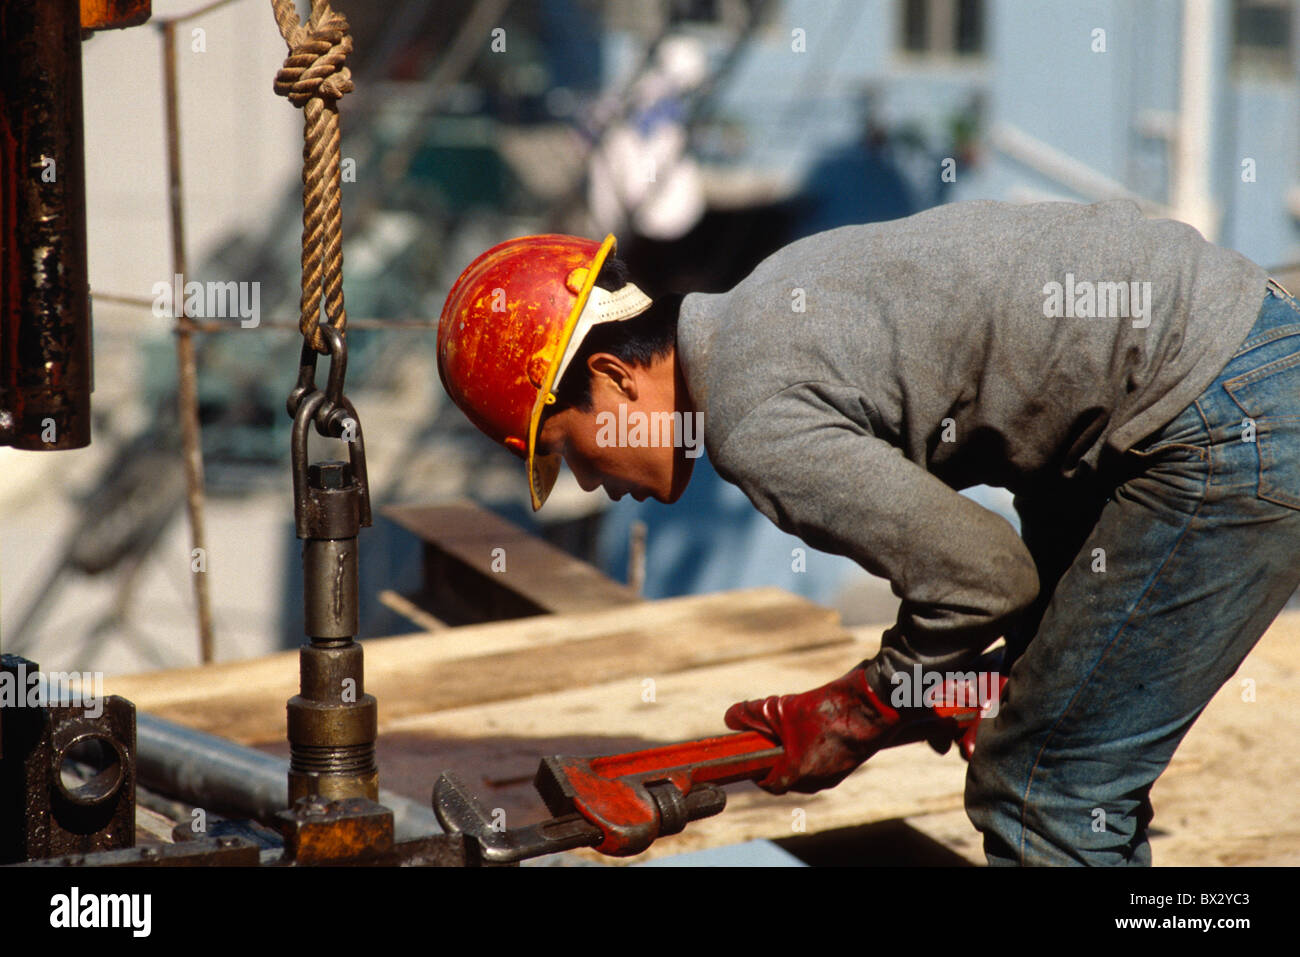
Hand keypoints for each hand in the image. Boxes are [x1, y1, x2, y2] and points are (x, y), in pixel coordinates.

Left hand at [724, 663, 901, 794]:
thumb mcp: (780, 707)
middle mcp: (817, 781)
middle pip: (787, 775)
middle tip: (770, 734)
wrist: (876, 703)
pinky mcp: (850, 762)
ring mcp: (836, 773)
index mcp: (798, 775)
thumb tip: (730, 718)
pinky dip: (814, 747)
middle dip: (776, 755)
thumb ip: (751, 714)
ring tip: (794, 724)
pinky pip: (823, 760)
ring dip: (796, 750)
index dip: (755, 769)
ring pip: (806, 767)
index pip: (768, 783)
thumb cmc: (828, 709)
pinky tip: (815, 724)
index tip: (751, 753)